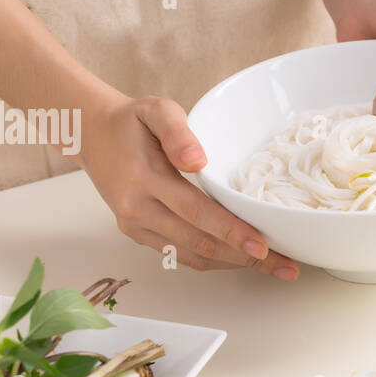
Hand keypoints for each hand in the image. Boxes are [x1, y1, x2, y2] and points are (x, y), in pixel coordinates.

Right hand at [77, 94, 299, 277]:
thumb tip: (197, 160)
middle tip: (286, 266)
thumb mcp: (155, 110)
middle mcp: (137, 209)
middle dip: (245, 258)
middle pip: (199, 242)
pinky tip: (240, 258)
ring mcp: (135, 225)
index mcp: (144, 178)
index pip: (196, 211)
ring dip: (233, 264)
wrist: (89, 133)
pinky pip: (179, 254)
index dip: (232, 232)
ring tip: (273, 266)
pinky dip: (212, 260)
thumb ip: (177, 131)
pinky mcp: (137, 234)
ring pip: (191, 255)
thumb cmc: (131, 121)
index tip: (263, 246)